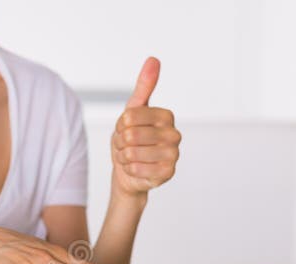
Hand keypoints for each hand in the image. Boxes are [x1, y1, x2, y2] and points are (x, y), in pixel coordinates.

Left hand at [111, 57, 180, 196]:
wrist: (129, 170)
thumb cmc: (132, 138)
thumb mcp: (133, 110)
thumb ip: (144, 86)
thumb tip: (153, 59)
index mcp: (166, 116)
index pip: (129, 116)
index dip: (120, 125)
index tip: (126, 128)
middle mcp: (175, 134)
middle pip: (131, 135)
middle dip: (121, 142)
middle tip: (127, 145)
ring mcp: (173, 155)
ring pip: (131, 153)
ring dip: (123, 156)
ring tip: (131, 156)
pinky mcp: (168, 173)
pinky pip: (136, 169)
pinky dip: (129, 169)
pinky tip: (136, 168)